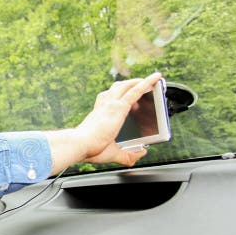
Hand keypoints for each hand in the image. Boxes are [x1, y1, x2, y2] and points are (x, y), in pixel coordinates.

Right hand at [45, 72, 162, 173]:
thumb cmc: (90, 149)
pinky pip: (136, 91)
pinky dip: (147, 83)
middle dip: (129, 84)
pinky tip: (155, 79)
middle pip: (117, 88)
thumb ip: (127, 155)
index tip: (122, 95)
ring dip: (138, 81)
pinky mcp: (120, 107)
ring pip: (126, 86)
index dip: (116, 95)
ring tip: (150, 80)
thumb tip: (142, 152)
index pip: (108, 99)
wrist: (80, 144)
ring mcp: (111, 104)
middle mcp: (104, 105)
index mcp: (99, 114)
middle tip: (140, 83)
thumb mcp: (112, 153)